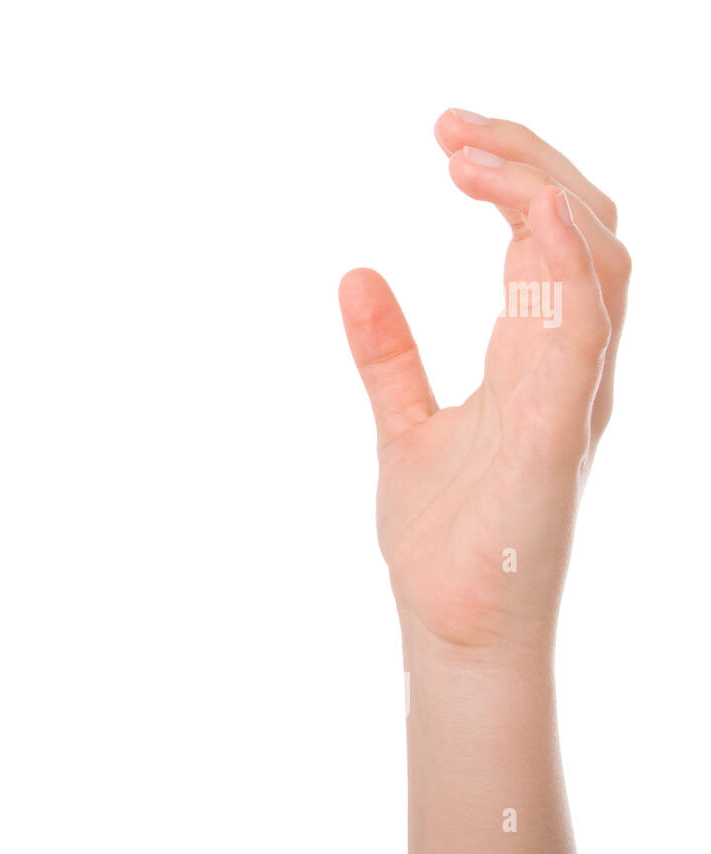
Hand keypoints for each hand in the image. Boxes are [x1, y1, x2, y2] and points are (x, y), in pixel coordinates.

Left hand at [339, 111, 628, 853]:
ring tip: (463, 150)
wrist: (453, 629)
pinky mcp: (555, 431)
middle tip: (449, 126)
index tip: (446, 137)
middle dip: (529, 159)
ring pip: (597, 258)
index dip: (515, 174)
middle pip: (589, 226)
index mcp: (546, 359)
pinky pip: (582, 328)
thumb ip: (387, 351)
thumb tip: (355, 274)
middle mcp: (577, 367)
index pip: (557, 237)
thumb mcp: (404, 422)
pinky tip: (520, 211)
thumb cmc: (447, 539)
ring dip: (537, 189)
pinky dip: (561, 259)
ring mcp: (575, 395)